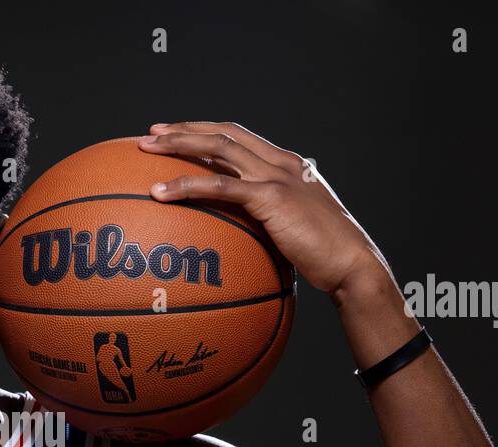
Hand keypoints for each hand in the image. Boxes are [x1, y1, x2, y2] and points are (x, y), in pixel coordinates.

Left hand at [139, 121, 391, 297]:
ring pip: (218, 148)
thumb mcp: (294, 232)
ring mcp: (277, 177)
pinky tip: (159, 193)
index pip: (239, 137)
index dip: (205, 131)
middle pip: (224, 133)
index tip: (175, 133)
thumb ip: (269, 224)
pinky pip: (219, 187)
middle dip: (185, 130)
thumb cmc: (324, 258)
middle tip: (151, 134)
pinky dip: (185, 186)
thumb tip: (241, 237)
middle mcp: (281, 163)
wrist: (351, 264)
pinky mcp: (271, 198)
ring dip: (178, 145)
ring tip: (145, 150)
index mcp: (287, 166)